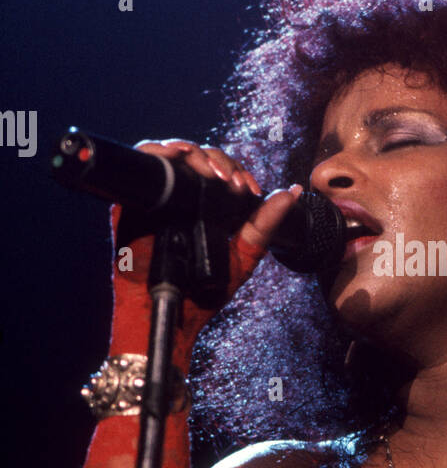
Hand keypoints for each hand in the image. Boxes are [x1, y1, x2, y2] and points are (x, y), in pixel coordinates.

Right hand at [111, 139, 301, 325]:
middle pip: (199, 159)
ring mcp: (158, 199)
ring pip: (173, 156)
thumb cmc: (204, 294)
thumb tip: (291, 193)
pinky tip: (176, 155)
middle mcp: (182, 199)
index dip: (236, 171)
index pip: (221, 172)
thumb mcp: (243, 256)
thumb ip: (265, 225)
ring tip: (208, 168)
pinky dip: (157, 152)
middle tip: (231, 181)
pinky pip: (142, 165)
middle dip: (219, 161)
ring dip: (192, 152)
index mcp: (207, 207)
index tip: (249, 188)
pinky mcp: (133, 203)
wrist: (171, 315)